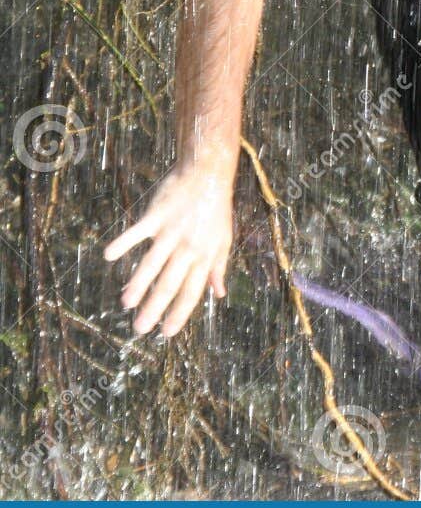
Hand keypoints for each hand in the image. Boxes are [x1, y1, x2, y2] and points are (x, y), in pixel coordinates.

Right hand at [103, 159, 234, 337]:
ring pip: (152, 262)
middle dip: (154, 308)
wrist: (207, 174)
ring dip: (138, 284)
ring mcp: (171, 231)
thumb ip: (218, 267)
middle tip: (139, 328)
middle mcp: (188, 246)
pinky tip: (110, 256)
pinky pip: (137, 232)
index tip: (167, 333)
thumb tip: (218, 294)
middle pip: (169, 283)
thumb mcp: (224, 239)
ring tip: (126, 303)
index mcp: (205, 255)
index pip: (192, 291)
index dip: (180, 313)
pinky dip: (123, 243)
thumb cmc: (216, 210)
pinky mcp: (156, 215)